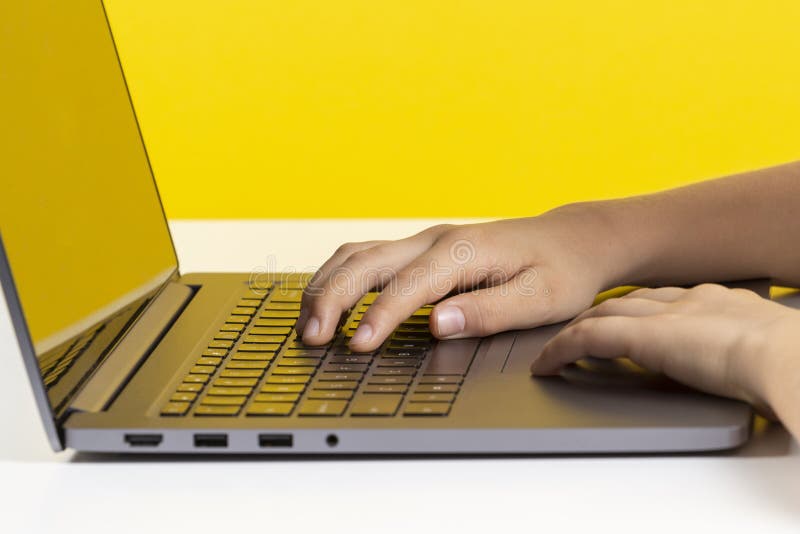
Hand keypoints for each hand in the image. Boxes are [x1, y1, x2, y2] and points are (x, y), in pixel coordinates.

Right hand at [297, 205, 623, 351]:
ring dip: (327, 285)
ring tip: (308, 324)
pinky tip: (328, 300)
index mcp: (463, 251)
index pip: (408, 286)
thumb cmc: (559, 271)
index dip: (378, 317)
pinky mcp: (421, 251)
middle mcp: (436, 240)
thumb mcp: (540, 299)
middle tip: (311, 338)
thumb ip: (488, 312)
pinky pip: (368, 257)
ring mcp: (425, 241)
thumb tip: (437, 325)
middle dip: (332, 298)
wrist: (570, 240)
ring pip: (359, 255)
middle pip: (367, 262)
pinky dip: (339, 277)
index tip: (356, 347)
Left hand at [531, 284, 799, 426]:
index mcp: (716, 300)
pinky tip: (545, 366)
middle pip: (625, 300)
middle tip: (577, 326)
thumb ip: (745, 352)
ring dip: (573, 331)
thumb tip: (752, 371)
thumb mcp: (766, 349)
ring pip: (599, 316)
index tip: (629, 318)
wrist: (785, 356)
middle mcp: (683, 301)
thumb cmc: (788, 360)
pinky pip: (584, 340)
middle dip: (598, 313)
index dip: (639, 308)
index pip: (663, 299)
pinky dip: (560, 351)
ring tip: (554, 347)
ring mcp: (660, 315)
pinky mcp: (640, 335)